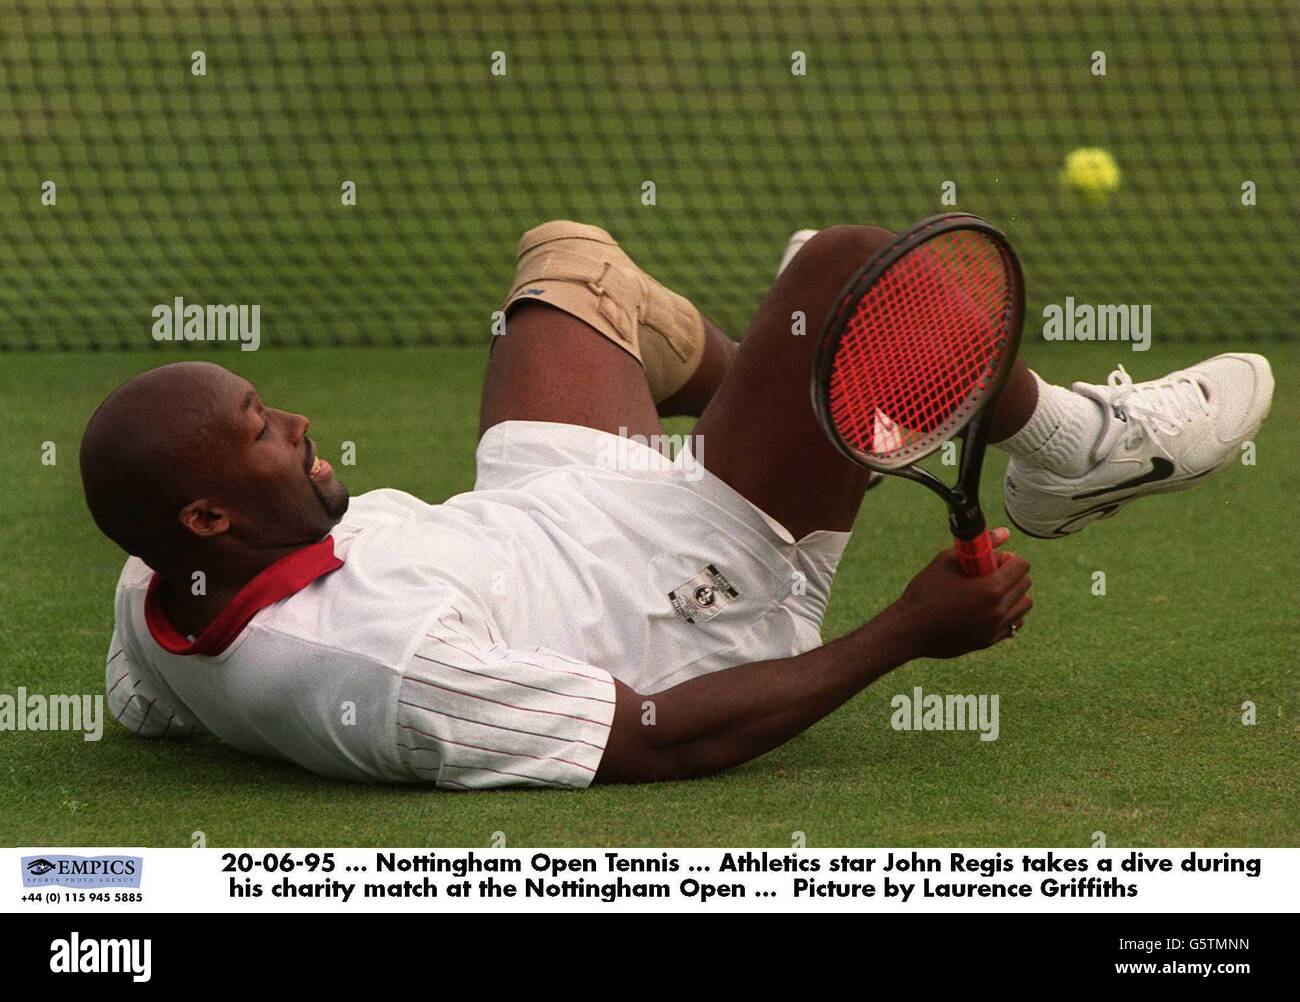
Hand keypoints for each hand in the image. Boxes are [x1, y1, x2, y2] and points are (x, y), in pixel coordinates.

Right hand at [891, 528, 1031, 659]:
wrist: (909, 629)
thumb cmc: (925, 592)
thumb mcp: (947, 561)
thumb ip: (981, 545)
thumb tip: (1005, 532)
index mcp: (990, 588)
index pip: (1022, 566)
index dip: (1008, 558)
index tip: (992, 560)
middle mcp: (998, 610)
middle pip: (1025, 584)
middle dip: (1011, 574)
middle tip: (988, 573)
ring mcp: (995, 627)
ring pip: (1024, 605)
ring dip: (1013, 594)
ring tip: (990, 591)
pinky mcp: (990, 640)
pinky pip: (1014, 623)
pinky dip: (1008, 613)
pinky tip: (988, 609)